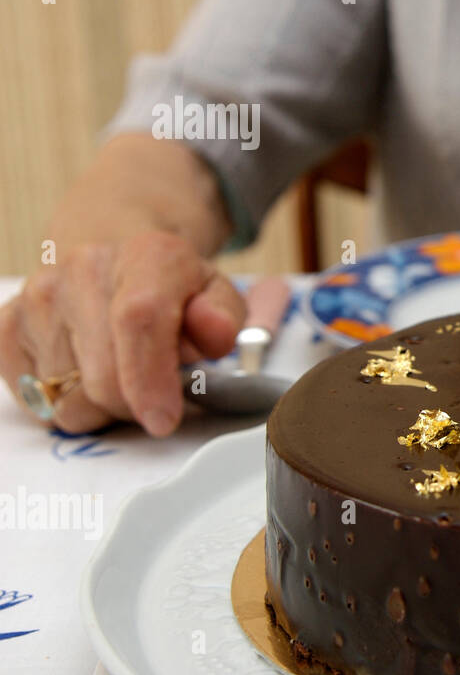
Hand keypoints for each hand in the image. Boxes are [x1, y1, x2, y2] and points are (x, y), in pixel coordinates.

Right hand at [0, 231, 245, 435]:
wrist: (117, 260)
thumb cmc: (173, 290)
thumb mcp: (217, 298)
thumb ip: (223, 319)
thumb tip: (213, 333)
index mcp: (148, 255)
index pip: (140, 319)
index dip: (150, 380)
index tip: (162, 420)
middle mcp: (85, 267)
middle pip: (102, 377)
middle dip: (134, 405)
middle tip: (153, 393)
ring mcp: (38, 295)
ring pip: (66, 399)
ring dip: (99, 407)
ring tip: (119, 375)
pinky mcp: (8, 324)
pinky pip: (33, 399)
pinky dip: (63, 402)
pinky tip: (84, 373)